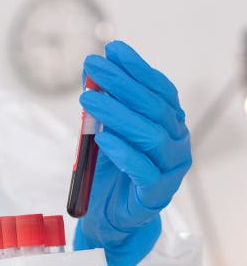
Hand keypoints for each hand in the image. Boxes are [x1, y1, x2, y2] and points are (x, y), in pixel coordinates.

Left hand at [73, 41, 191, 265]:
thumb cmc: (111, 169)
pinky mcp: (155, 195)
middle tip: (93, 67)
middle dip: (122, 83)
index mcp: (168, 124)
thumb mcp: (104, 130)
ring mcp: (169, 170)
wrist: (110, 216)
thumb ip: (103, 106)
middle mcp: (175, 143)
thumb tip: (91, 72)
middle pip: (154, 108)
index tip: (113, 49)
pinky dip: (123, 152)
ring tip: (88, 100)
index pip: (159, 89)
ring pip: (151, 136)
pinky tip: (103, 139)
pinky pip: (144, 171)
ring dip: (117, 114)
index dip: (138, 67)